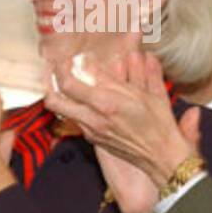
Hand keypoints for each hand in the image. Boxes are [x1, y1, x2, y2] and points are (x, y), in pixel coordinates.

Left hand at [43, 50, 196, 186]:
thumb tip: (123, 56)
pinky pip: (76, 120)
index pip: (68, 84)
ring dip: (62, 94)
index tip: (65, 57)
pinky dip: (76, 106)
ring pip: (62, 112)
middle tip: (55, 69)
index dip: (61, 67)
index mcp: (106, 104)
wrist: (161, 156)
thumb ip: (131, 73)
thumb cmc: (159, 124)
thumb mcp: (148, 92)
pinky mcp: (93, 139)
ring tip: (69, 81)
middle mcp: (93, 119)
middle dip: (50, 82)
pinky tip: (87, 98)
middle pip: (54, 101)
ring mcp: (91, 131)